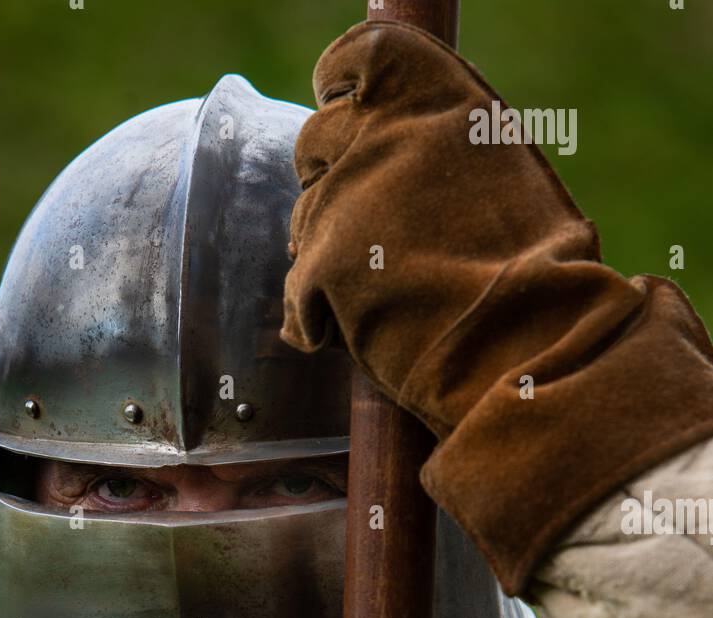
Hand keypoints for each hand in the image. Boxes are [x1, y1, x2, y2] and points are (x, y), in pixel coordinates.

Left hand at [282, 22, 712, 594]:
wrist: (532, 343)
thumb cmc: (537, 272)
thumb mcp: (501, 170)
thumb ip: (441, 143)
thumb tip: (404, 139)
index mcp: (438, 95)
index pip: (358, 58)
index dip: (342, 89)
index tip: (347, 111)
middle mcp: (386, 133)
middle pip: (317, 141)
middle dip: (332, 181)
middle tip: (369, 228)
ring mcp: (348, 199)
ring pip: (304, 218)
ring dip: (327, 250)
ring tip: (381, 290)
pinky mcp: (324, 264)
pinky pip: (297, 289)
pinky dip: (315, 315)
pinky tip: (353, 331)